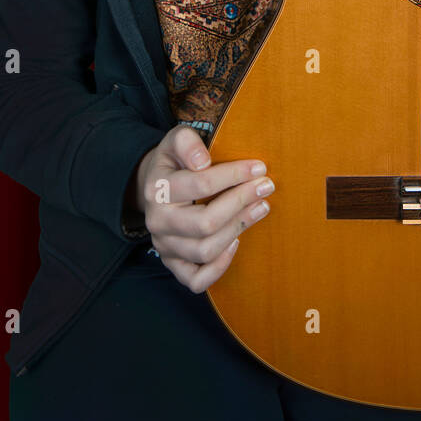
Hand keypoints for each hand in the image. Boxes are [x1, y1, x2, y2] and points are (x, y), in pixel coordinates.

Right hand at [133, 125, 273, 292]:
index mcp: (157, 189)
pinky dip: (219, 268)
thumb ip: (187, 142)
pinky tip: (236, 243)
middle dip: (241, 202)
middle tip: (266, 187)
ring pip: (205, 250)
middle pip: (206, 222)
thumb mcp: (175, 141)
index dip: (234, 174)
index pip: (201, 184)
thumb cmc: (174, 162)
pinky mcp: (173, 264)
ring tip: (260, 208)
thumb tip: (203, 160)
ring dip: (238, 228)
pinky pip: (195, 280)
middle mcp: (158, 222)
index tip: (259, 167)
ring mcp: (164, 246)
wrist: (155, 187)